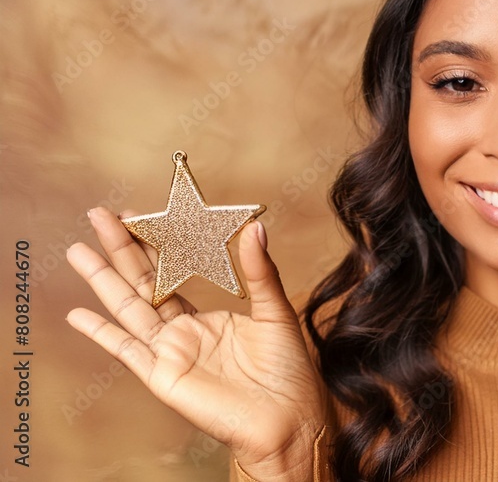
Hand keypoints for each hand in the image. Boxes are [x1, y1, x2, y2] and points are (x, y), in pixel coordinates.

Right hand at [66, 207, 328, 480]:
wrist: (287, 417)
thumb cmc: (287, 371)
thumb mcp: (275, 311)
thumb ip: (259, 272)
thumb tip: (254, 226)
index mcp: (208, 317)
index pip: (174, 273)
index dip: (155, 244)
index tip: (137, 213)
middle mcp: (183, 333)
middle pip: (144, 283)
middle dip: (121, 249)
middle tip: (99, 214)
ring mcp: (170, 353)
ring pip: (129, 308)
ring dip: (102, 280)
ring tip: (77, 250)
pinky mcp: (163, 375)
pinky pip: (127, 350)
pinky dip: (102, 333)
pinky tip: (77, 314)